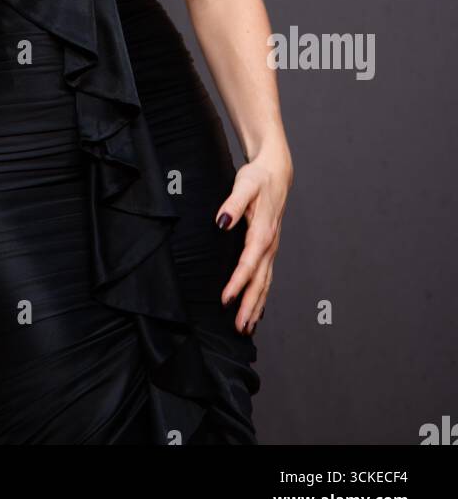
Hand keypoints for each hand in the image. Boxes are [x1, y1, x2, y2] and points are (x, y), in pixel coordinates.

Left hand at [215, 150, 292, 334]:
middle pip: (260, 280)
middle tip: (239, 328)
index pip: (249, 263)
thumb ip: (233, 203)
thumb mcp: (244, 184)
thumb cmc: (258, 177)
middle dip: (249, 305)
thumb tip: (222, 221)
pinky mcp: (269, 247)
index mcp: (263, 231)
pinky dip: (261, 295)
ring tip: (247, 327)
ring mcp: (271, 248)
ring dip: (256, 305)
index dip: (237, 283)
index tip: (225, 300)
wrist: (276, 171)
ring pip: (265, 282)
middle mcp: (269, 244)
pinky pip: (265, 276)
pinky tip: (256, 309)